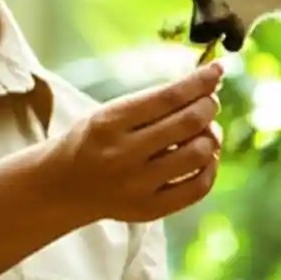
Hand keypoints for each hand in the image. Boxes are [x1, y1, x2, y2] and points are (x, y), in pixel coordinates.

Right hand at [41, 61, 224, 223]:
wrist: (62, 187)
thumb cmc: (94, 140)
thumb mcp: (110, 112)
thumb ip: (153, 101)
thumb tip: (206, 84)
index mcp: (109, 123)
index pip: (168, 97)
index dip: (200, 81)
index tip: (217, 70)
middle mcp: (123, 154)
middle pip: (188, 123)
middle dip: (208, 106)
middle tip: (209, 101)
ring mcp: (137, 186)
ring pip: (198, 154)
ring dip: (211, 135)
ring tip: (205, 130)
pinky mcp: (149, 209)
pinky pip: (198, 187)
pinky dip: (210, 166)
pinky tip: (205, 156)